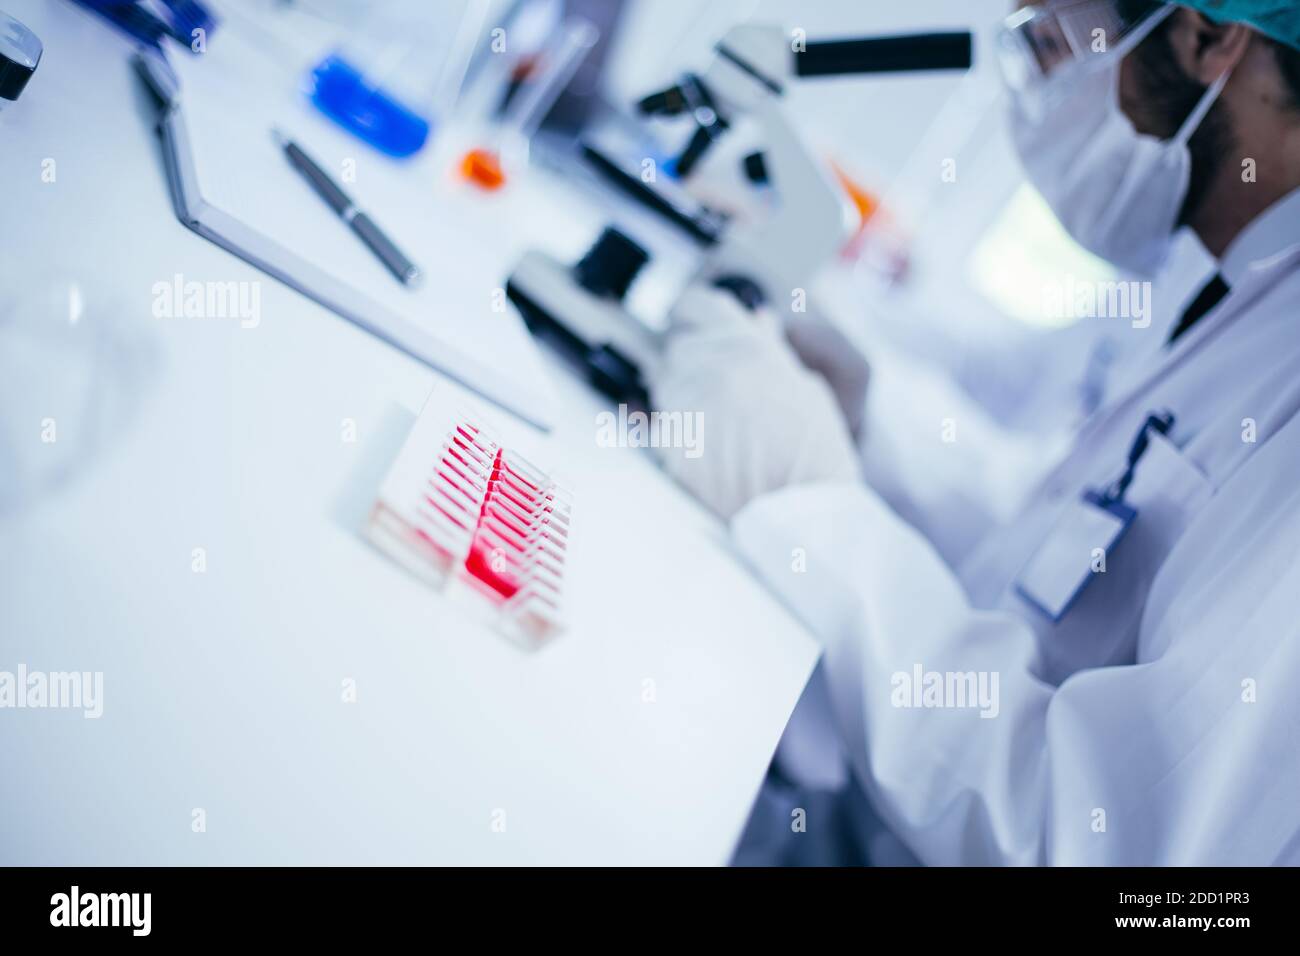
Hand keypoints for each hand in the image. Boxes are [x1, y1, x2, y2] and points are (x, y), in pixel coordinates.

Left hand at [650, 285, 860, 518]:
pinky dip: (675, 427)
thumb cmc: (811, 452)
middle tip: (712, 379)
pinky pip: (660, 420)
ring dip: (679, 391)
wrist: (797, 507)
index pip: (697, 305)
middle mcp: (708, 368)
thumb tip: (760, 321)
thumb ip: (774, 350)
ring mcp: (684, 404)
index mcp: (745, 345)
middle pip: (677, 345)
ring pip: (662, 381)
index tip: (692, 318)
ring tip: (712, 416)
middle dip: (690, 357)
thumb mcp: (805, 388)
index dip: (693, 311)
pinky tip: (704, 443)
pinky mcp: (668, 440)